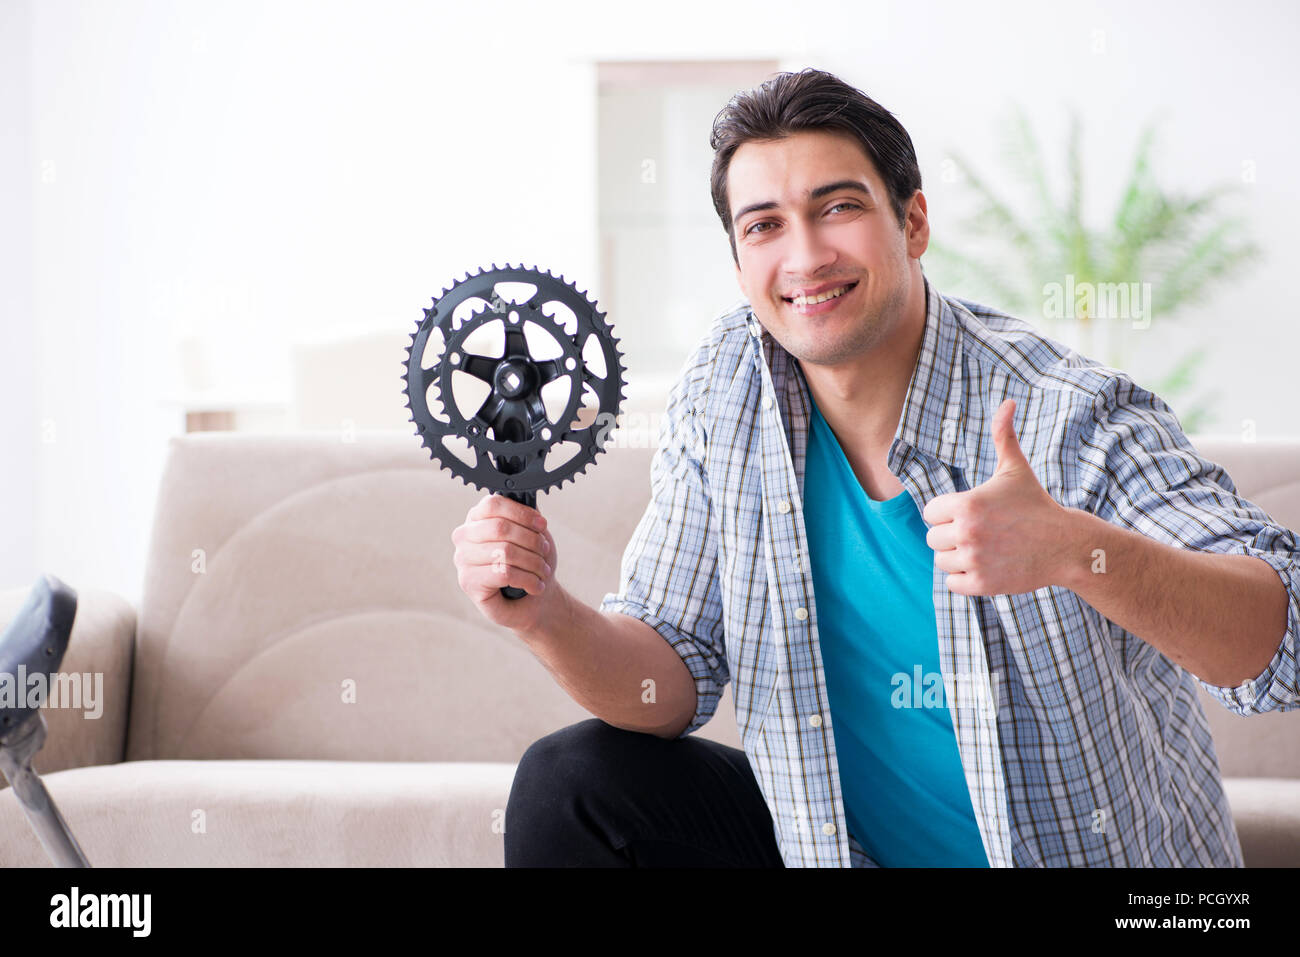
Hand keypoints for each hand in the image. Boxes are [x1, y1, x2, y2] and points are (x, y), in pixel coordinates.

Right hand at [451, 493, 562, 633]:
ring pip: (504, 552)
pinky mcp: (468, 582)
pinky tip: (535, 586)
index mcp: (477, 517)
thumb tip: (526, 497)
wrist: (533, 601)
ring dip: (533, 562)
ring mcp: (463, 559)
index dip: (522, 513)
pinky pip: (503, 574)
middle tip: (545, 552)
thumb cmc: (530, 563)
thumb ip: (525, 514)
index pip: (493, 504)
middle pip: (500, 528)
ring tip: (543, 571)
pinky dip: (527, 579)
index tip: (542, 525)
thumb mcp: (532, 533)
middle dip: (531, 540)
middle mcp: (464, 536)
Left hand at [921, 399, 1074, 595]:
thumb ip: (1003, 435)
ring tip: (983, 549)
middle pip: (933, 538)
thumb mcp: (1015, 469)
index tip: (972, 513)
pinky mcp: (982, 584)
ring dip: (957, 557)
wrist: (1066, 545)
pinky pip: (953, 583)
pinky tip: (986, 566)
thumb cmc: (1035, 504)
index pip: (930, 512)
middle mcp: (967, 533)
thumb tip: (1007, 402)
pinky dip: (965, 578)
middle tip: (979, 533)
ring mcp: (974, 560)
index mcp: (967, 504)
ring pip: (941, 561)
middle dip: (951, 536)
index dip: (948, 512)